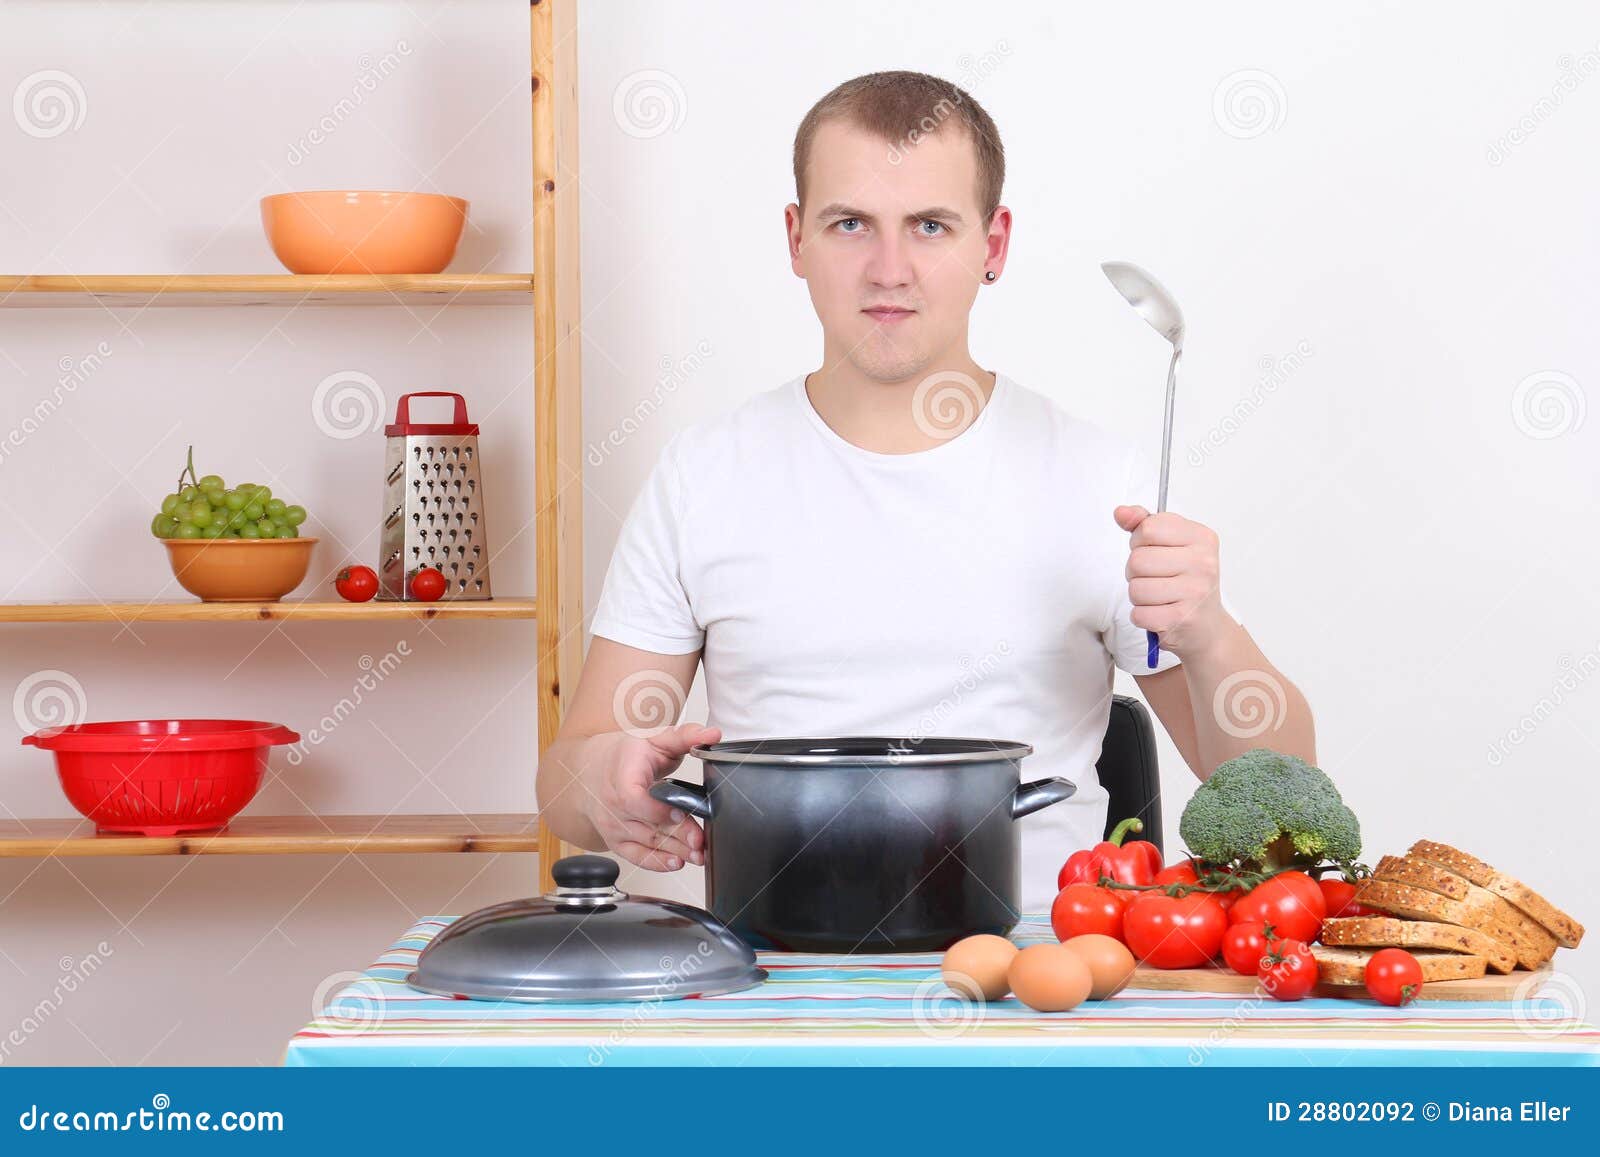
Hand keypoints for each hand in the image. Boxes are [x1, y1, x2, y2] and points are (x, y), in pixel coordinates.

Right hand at [578, 722, 717, 870]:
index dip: (658, 810)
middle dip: (677, 835)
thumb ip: (685, 736)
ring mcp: (613, 825)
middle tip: (701, 841)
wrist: (591, 770)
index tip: (681, 813)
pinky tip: (677, 862)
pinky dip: (656, 863)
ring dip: (674, 851)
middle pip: (647, 825)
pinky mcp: (616, 840)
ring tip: (699, 853)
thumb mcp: (654, 738)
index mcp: (621, 774)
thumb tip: (712, 734)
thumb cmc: (625, 754)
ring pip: (646, 843)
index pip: (633, 799)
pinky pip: (636, 856)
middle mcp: (613, 803)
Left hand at [1114, 505, 1229, 657]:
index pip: (1148, 528)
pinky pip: (1138, 613)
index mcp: (1202, 537)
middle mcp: (1203, 563)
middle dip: (1136, 572)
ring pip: (1135, 588)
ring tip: (1159, 597)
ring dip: (1139, 596)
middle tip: (1156, 579)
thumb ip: (1144, 524)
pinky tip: (1160, 614)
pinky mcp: (1182, 619)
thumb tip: (1120, 512)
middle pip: (1137, 560)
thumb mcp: (1170, 545)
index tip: (1154, 551)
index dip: (1139, 542)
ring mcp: (1195, 592)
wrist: (1207, 627)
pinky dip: (1142, 616)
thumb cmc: (1185, 582)